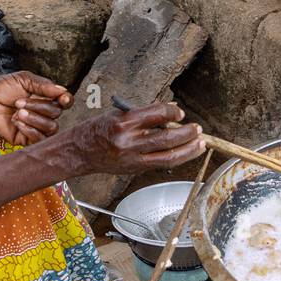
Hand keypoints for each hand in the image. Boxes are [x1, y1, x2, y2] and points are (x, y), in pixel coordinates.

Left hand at [0, 72, 71, 145]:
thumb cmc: (0, 88)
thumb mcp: (23, 79)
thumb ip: (43, 85)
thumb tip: (63, 91)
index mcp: (45, 96)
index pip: (65, 101)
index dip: (67, 100)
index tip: (62, 99)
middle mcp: (43, 112)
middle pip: (57, 113)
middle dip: (39, 106)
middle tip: (19, 102)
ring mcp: (36, 126)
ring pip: (51, 127)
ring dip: (34, 118)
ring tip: (17, 112)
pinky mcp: (26, 138)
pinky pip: (40, 139)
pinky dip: (30, 129)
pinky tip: (17, 122)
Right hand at [66, 102, 205, 175]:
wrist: (79, 152)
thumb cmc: (97, 129)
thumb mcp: (117, 113)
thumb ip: (144, 114)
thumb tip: (170, 110)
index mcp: (124, 121)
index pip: (157, 114)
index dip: (173, 112)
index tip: (180, 113)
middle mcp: (129, 141)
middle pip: (167, 138)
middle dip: (187, 133)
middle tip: (198, 129)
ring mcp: (132, 158)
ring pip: (168, 156)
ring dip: (188, 150)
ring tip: (201, 144)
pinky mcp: (134, 169)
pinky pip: (160, 164)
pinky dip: (176, 158)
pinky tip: (186, 153)